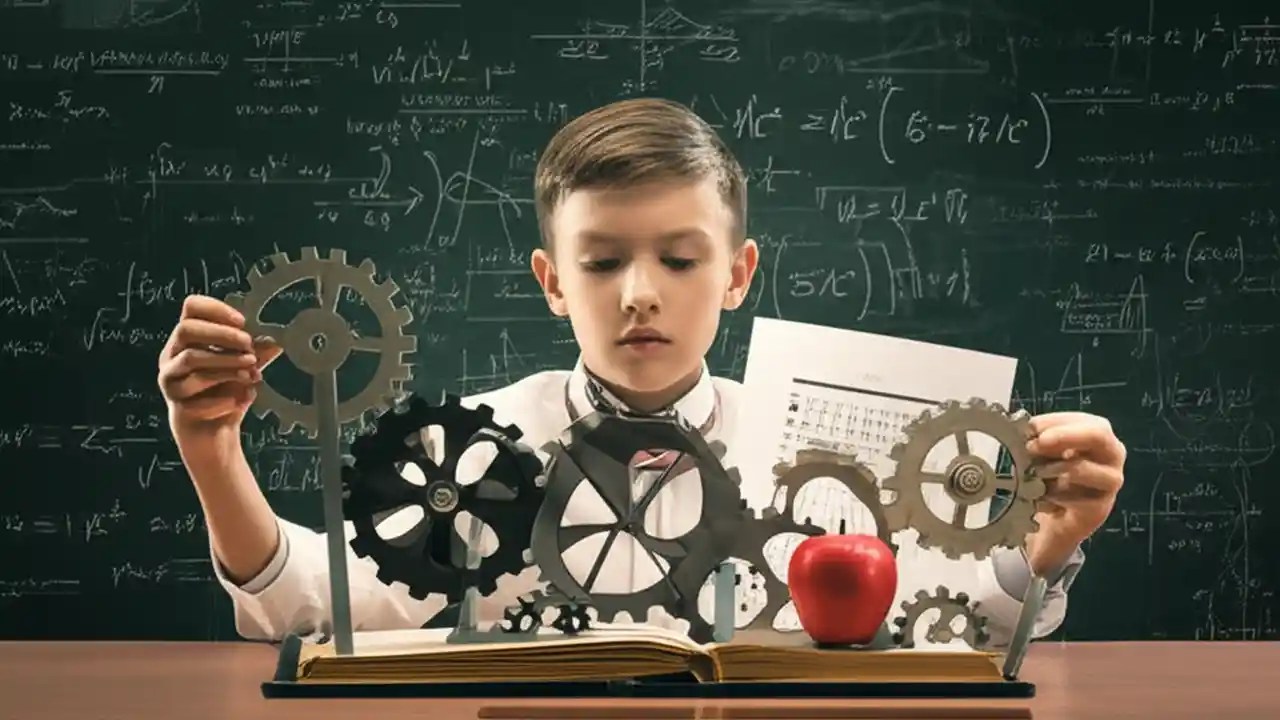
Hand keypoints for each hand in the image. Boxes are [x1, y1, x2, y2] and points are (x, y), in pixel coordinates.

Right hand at [158, 295, 282, 437]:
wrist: (213, 434)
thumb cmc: (225, 393)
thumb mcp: (245, 369)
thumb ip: (257, 354)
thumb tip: (274, 342)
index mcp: (188, 341)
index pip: (191, 308)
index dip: (215, 309)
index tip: (243, 321)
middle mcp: (172, 357)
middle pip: (186, 330)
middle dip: (222, 335)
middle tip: (248, 345)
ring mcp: (171, 382)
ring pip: (191, 360)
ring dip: (226, 364)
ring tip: (252, 372)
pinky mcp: (177, 409)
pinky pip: (196, 399)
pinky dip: (224, 400)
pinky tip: (242, 400)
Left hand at [1022, 411, 1126, 574]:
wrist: (1063, 516)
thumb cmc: (1055, 474)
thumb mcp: (1046, 451)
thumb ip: (1039, 438)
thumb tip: (1021, 430)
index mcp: (1098, 432)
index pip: (1081, 419)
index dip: (1053, 422)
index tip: (1029, 428)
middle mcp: (1112, 453)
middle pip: (1096, 435)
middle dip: (1061, 437)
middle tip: (1034, 444)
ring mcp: (1110, 481)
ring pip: (1080, 468)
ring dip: (1050, 469)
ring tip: (1033, 473)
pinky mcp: (1100, 507)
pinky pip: (1073, 498)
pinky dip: (1051, 496)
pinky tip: (1041, 497)